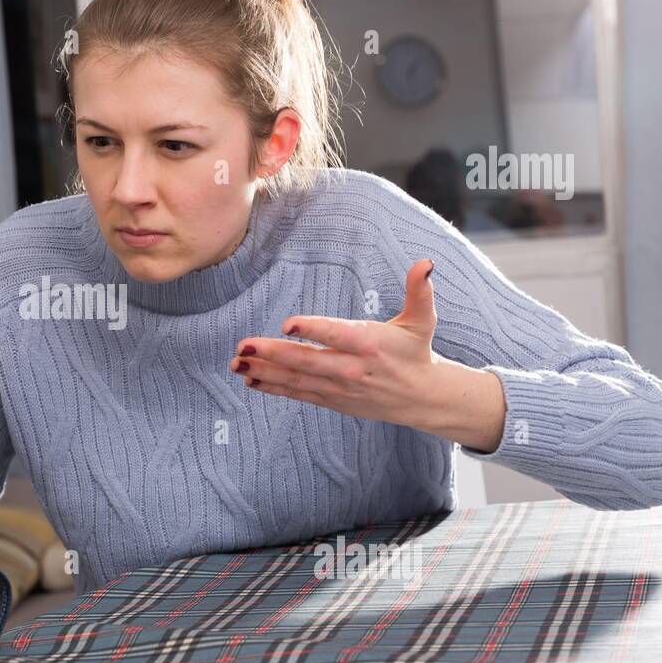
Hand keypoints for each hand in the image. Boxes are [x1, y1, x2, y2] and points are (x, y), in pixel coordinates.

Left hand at [230, 259, 440, 428]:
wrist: (422, 398)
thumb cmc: (416, 351)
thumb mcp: (422, 320)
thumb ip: (419, 291)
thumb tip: (425, 263)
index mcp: (370, 343)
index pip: (338, 334)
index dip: (313, 329)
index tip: (287, 324)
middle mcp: (352, 368)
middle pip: (308, 361)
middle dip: (274, 354)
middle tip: (244, 345)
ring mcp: (339, 387)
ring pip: (297, 380)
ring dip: (265, 372)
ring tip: (236, 364)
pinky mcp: (332, 400)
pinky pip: (299, 394)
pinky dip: (274, 388)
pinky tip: (250, 380)